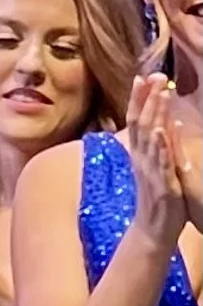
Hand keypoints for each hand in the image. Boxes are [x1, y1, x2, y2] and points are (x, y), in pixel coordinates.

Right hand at [123, 72, 196, 243]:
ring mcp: (150, 170)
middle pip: (141, 123)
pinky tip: (162, 130)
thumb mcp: (159, 168)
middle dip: (147, 98)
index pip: (136, 121)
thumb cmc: (157, 200)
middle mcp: (142, 159)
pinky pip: (161, 162)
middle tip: (154, 75)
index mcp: (141, 154)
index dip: (138, 99)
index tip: (141, 77)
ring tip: (161, 93)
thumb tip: (169, 123)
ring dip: (155, 113)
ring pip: (151, 137)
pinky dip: (161, 145)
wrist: (153, 231)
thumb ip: (164, 146)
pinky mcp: (163, 184)